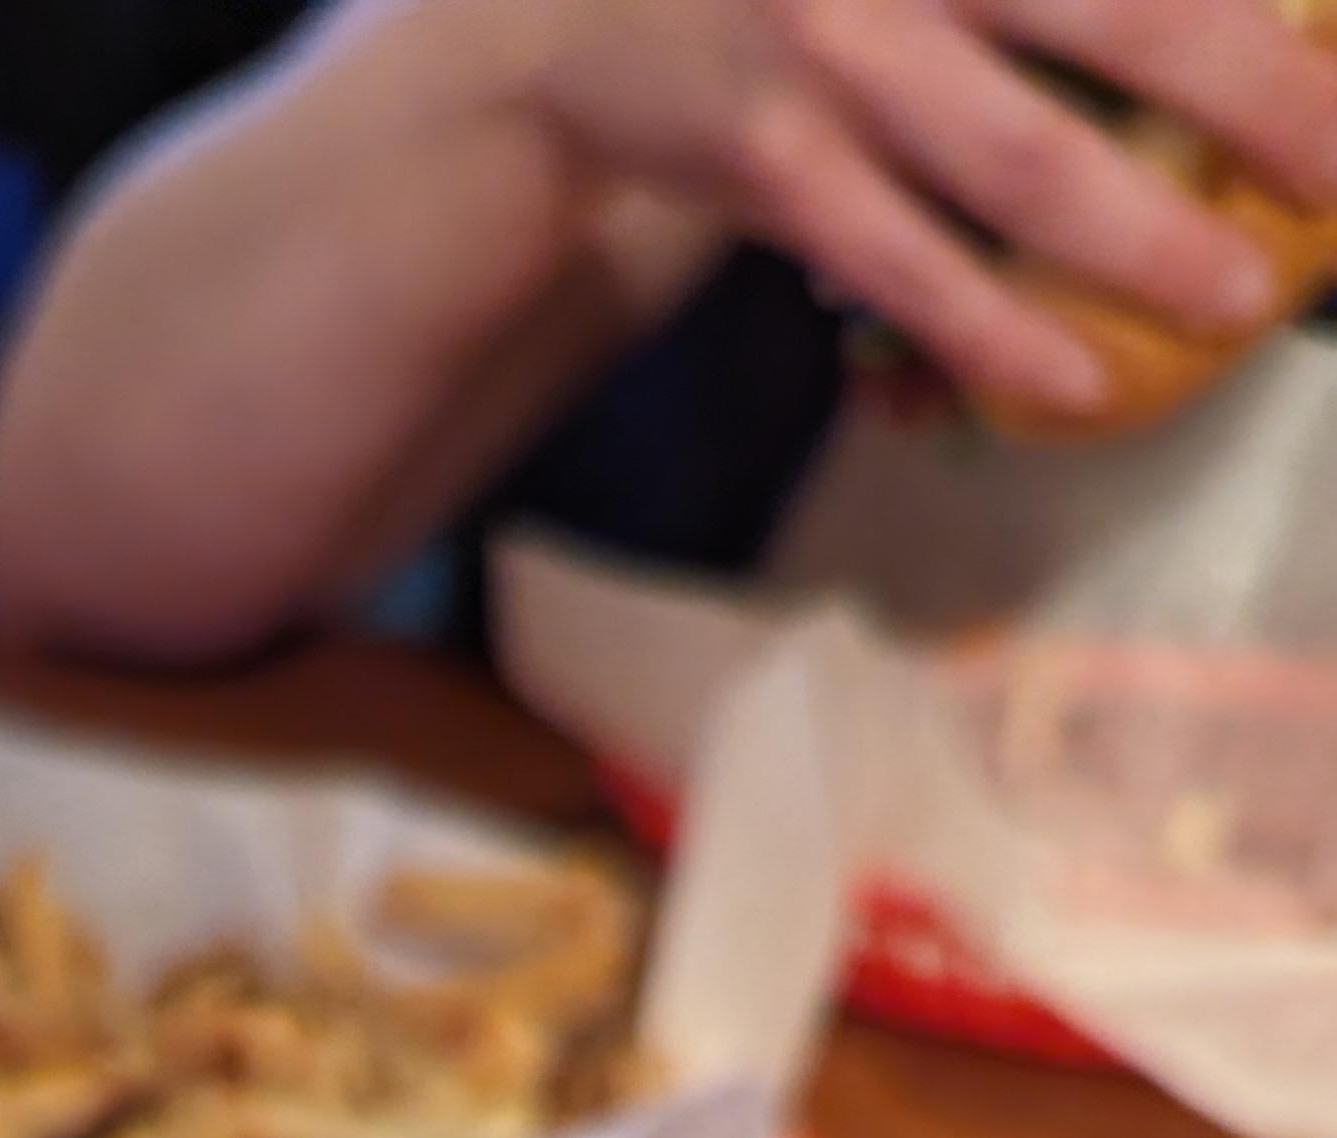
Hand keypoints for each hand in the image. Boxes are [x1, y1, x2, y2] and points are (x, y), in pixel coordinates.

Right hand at [527, 0, 1336, 419]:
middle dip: (1260, 100)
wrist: (593, 19)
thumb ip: (1045, 0)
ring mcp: (837, 49)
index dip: (1264, 20)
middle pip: (1136, 14)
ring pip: (1026, 161)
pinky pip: (905, 265)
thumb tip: (1231, 47)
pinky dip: (994, 328)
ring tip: (1233, 297)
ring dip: (1146, 241)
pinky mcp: (770, 157)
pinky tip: (1076, 380)